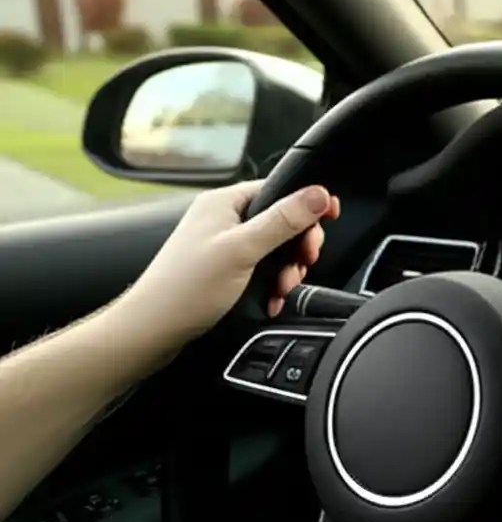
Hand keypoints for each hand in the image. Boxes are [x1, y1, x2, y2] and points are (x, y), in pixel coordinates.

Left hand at [119, 181, 339, 349]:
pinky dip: (271, 285)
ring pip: (275, 250)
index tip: (329, 218)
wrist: (151, 331)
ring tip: (281, 288)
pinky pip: (262, 270)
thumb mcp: (242, 250)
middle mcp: (223, 220)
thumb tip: (317, 194)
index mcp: (224, 202)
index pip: (279, 190)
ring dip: (286, 270)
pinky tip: (270, 299)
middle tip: (303, 263)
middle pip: (282, 222)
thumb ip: (283, 221)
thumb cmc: (185, 289)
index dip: (307, 205)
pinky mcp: (224, 270)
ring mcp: (223, 246)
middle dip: (297, 247)